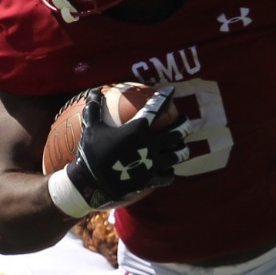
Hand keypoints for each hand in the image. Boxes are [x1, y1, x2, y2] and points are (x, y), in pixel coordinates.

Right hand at [69, 85, 187, 208]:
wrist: (92, 184)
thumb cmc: (91, 153)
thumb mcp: (91, 127)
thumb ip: (94, 108)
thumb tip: (94, 91)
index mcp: (138, 129)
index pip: (156, 108)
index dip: (165, 97)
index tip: (172, 90)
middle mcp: (150, 145)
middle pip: (176, 132)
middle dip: (184, 124)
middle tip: (185, 120)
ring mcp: (152, 164)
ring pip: (177, 155)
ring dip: (182, 149)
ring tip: (183, 146)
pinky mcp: (150, 180)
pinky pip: (167, 176)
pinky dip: (170, 173)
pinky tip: (170, 171)